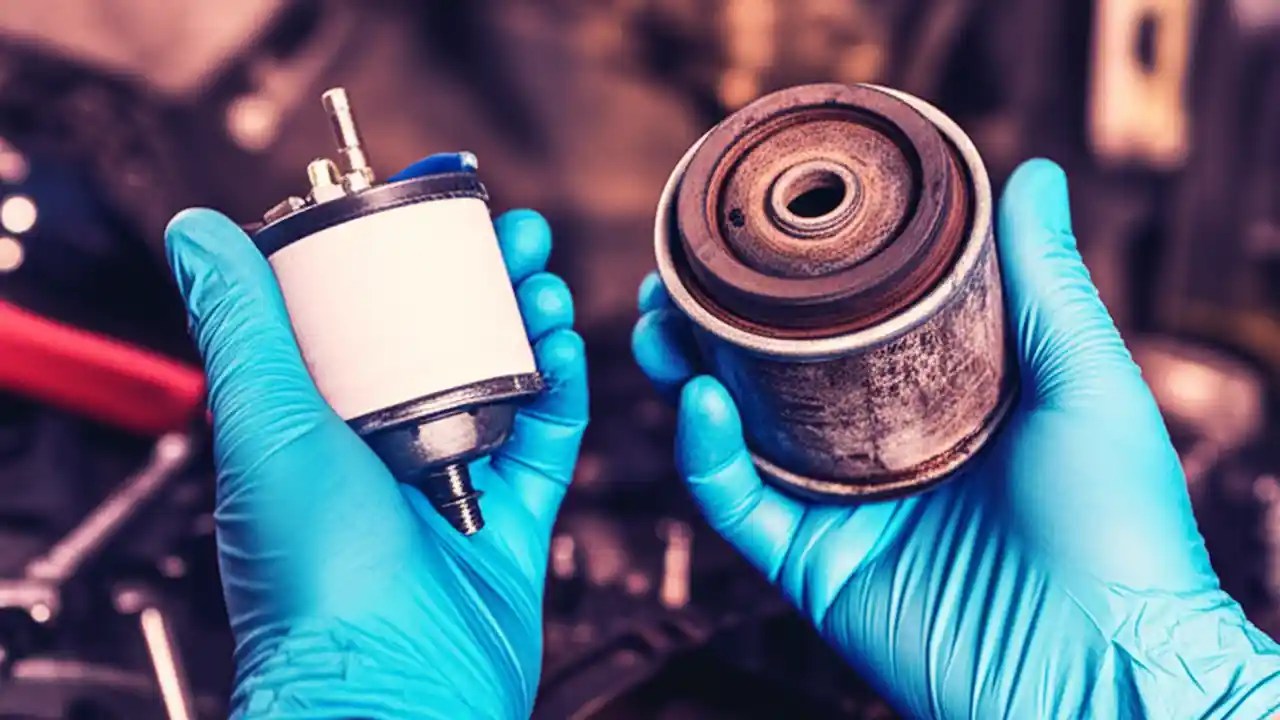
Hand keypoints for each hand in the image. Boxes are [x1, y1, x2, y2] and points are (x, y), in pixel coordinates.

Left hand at [166, 159, 585, 717]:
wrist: (391, 682)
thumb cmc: (316, 582)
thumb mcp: (266, 425)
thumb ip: (244, 324)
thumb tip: (199, 234)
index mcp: (320, 424)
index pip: (363, 317)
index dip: (398, 258)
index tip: (427, 211)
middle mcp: (386, 449)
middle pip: (444, 340)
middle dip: (479, 279)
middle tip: (506, 233)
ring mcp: (451, 482)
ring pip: (502, 381)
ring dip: (526, 323)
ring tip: (542, 279)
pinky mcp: (510, 519)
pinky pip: (547, 441)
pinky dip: (564, 390)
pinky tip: (568, 349)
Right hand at [633, 159, 1279, 717]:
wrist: (1104, 667)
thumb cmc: (1118, 529)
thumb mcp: (1085, 382)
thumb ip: (1046, 282)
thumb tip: (1036, 173)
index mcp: (942, 402)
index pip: (849, 326)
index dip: (795, 280)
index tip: (757, 228)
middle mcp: (881, 450)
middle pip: (773, 374)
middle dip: (715, 321)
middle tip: (679, 276)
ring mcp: (843, 506)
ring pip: (738, 433)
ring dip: (688, 373)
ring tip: (664, 318)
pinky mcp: (813, 564)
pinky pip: (739, 503)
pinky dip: (706, 452)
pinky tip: (697, 396)